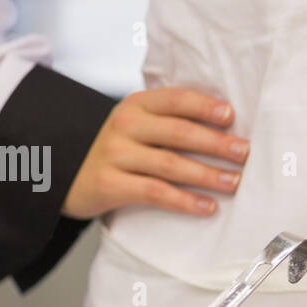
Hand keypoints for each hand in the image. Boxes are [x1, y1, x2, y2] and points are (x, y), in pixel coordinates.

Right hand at [63, 88, 248, 218]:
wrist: (61, 169)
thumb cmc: (115, 148)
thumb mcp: (135, 124)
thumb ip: (169, 122)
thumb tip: (225, 129)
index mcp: (136, 105)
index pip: (175, 100)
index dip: (204, 106)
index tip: (231, 117)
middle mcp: (125, 126)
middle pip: (179, 133)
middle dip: (216, 144)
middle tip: (245, 154)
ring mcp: (116, 155)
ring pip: (170, 164)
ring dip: (207, 175)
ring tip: (235, 183)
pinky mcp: (110, 184)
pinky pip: (155, 193)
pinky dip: (185, 201)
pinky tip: (207, 207)